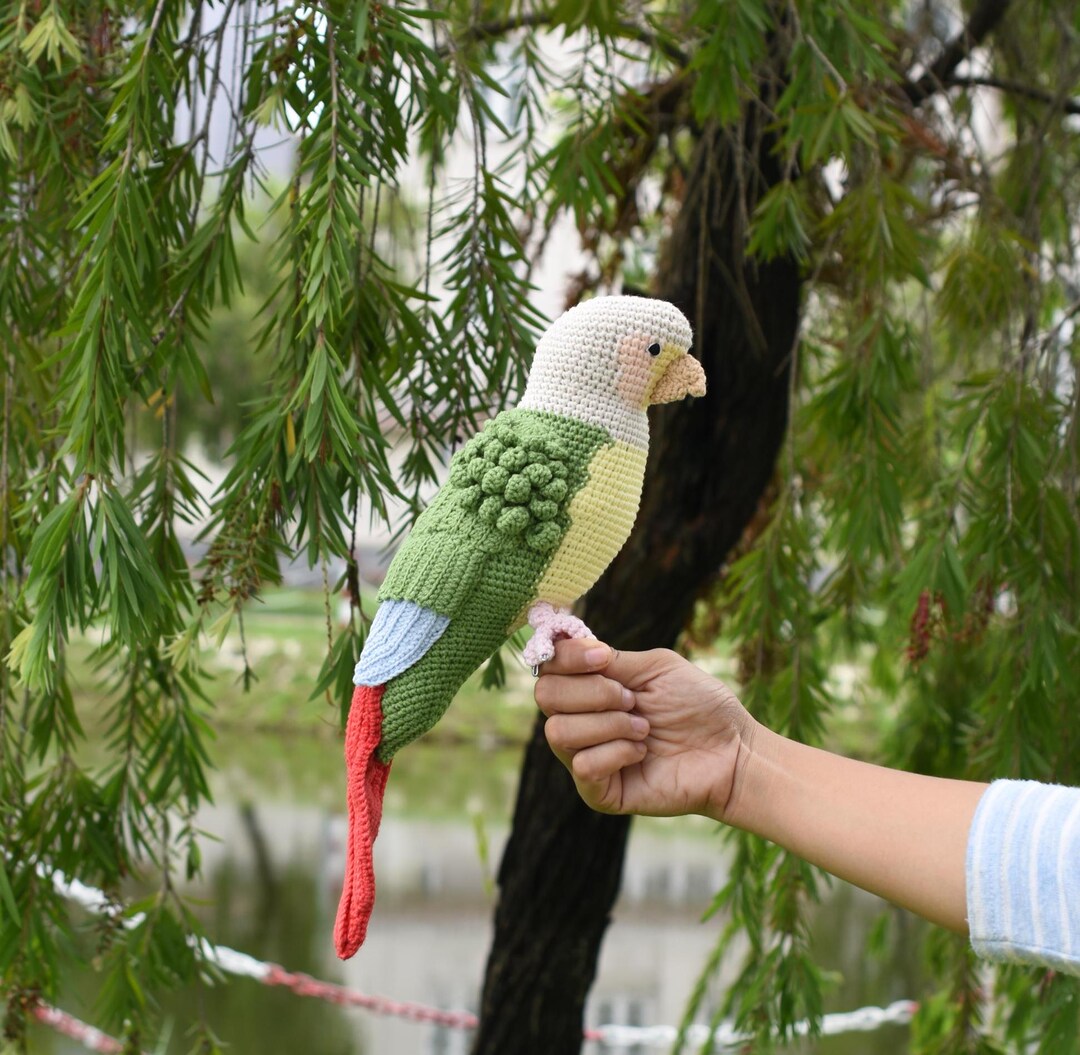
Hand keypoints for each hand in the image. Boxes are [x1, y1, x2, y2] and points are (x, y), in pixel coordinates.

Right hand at [535, 639, 755, 820]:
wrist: (731, 750)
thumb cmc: (699, 706)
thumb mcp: (655, 667)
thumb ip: (609, 659)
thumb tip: (564, 645)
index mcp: (591, 687)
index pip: (548, 668)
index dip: (567, 658)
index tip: (603, 658)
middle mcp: (582, 721)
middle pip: (546, 697)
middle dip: (593, 692)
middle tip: (632, 700)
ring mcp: (588, 757)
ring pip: (559, 732)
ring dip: (608, 724)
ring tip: (644, 729)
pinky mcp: (600, 792)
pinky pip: (583, 766)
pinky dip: (616, 753)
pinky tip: (643, 753)